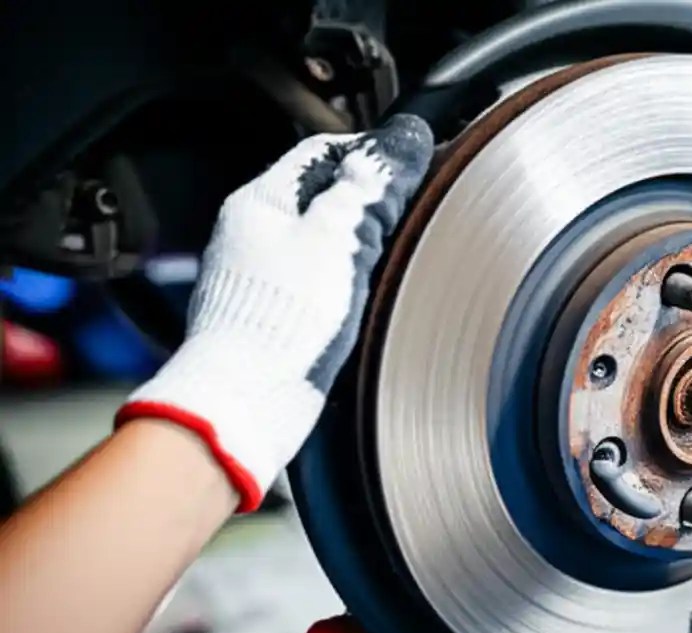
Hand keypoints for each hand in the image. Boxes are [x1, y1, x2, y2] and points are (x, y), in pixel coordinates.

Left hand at [116, 115, 433, 511]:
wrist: (247, 396)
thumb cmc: (282, 320)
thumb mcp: (337, 238)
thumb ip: (367, 186)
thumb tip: (400, 140)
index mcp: (259, 201)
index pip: (321, 151)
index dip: (369, 151)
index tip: (408, 162)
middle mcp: (248, 232)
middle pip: (319, 194)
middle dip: (364, 198)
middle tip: (406, 209)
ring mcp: (254, 273)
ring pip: (316, 237)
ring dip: (353, 240)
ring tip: (385, 253)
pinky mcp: (267, 312)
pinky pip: (310, 277)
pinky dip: (339, 277)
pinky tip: (357, 295)